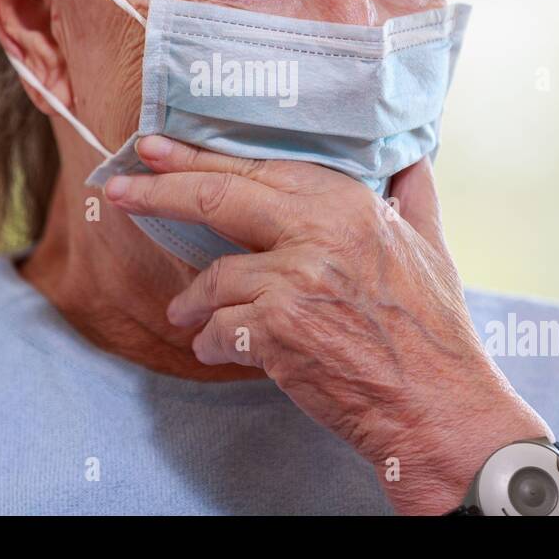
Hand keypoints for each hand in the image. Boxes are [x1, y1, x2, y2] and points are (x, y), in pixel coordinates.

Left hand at [102, 134, 556, 514]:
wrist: (439, 408)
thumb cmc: (435, 334)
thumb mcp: (431, 248)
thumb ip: (414, 195)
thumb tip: (410, 158)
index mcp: (348, 204)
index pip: (258, 169)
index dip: (199, 158)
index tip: (155, 150)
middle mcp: (318, 233)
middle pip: (218, 198)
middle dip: (158, 191)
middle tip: (119, 190)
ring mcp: (294, 281)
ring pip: (214, 278)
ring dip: (194, 302)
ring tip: (187, 315)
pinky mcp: (277, 332)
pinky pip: (218, 330)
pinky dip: (212, 343)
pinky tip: (219, 350)